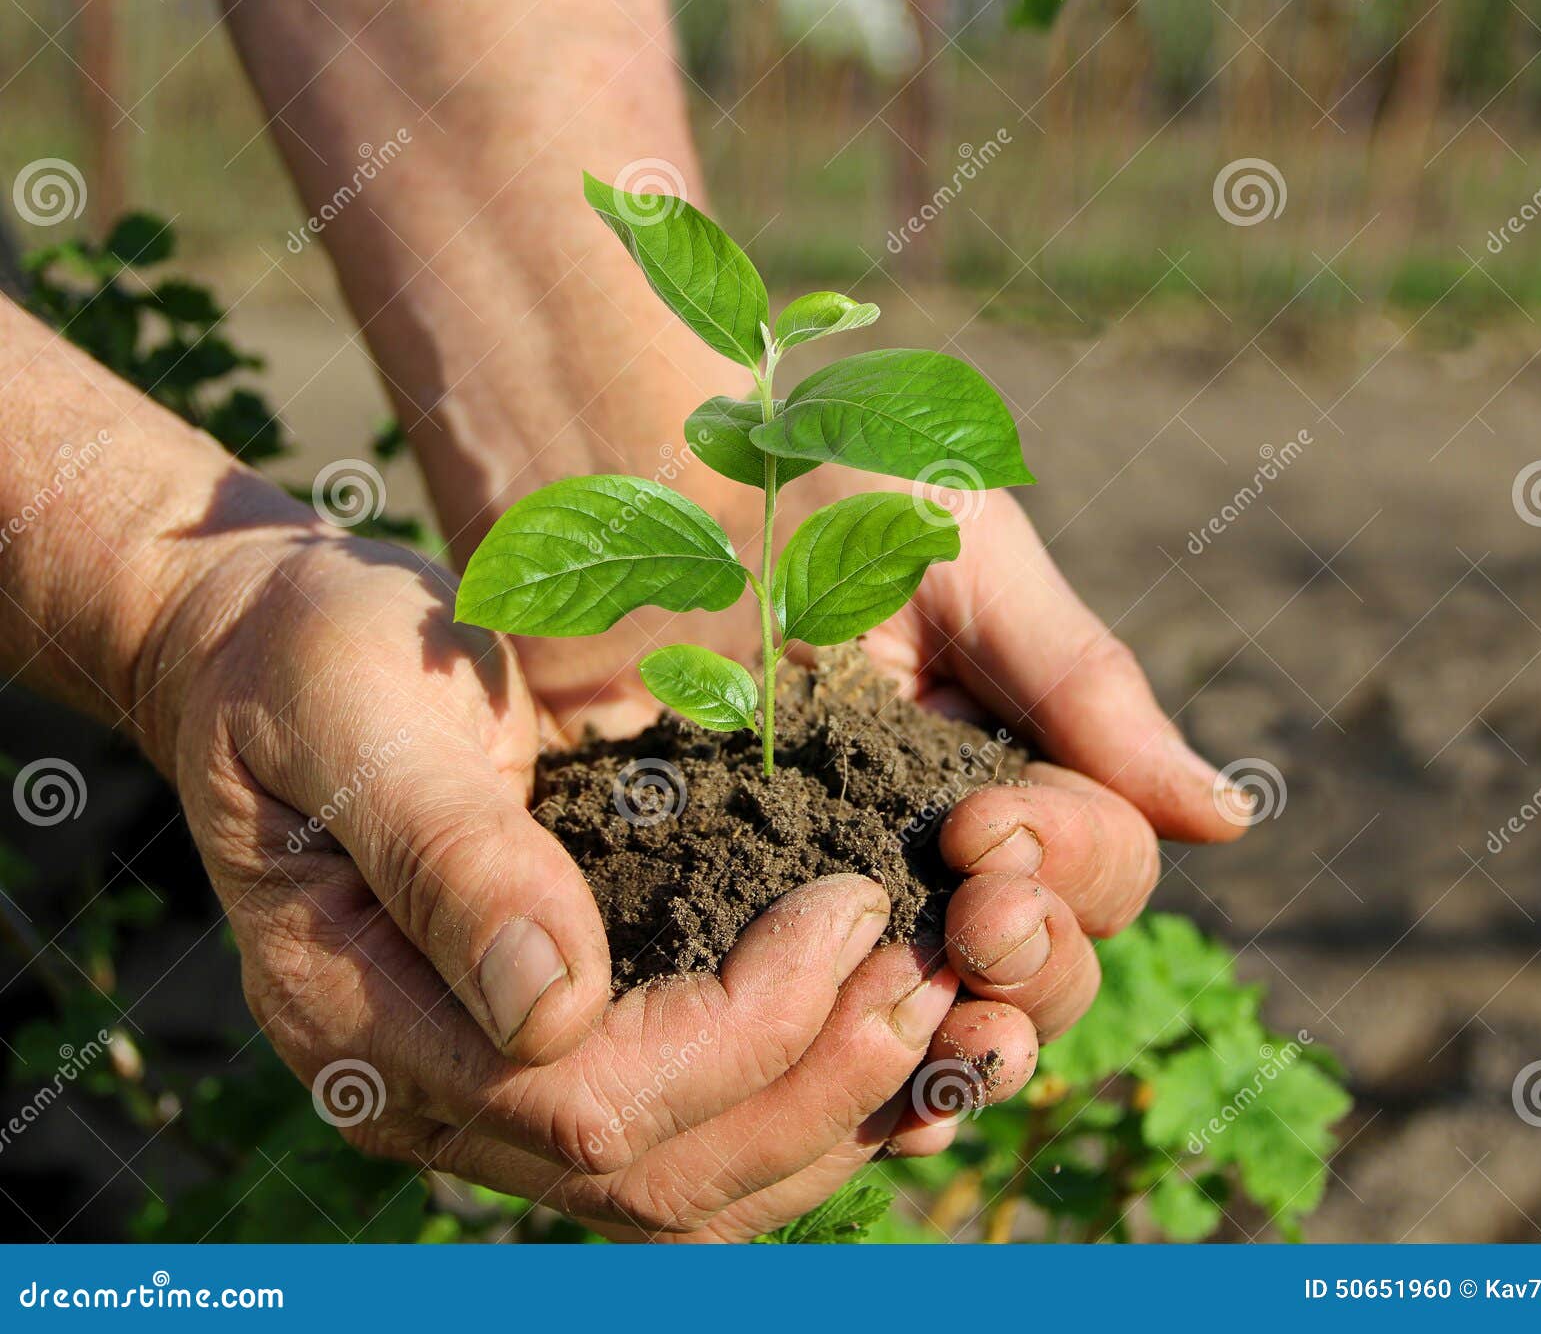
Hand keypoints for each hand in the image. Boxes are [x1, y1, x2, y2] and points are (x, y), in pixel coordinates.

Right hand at [150, 530, 961, 1237]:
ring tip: (958, 1030)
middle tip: (942, 979)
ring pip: (687, 1188)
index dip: (743, 1029)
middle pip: (656, 1173)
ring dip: (834, 1120)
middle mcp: (431, 1095)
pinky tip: (890, 1047)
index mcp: (364, 1018)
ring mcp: (490, 1092)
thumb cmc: (312, 664)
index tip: (850, 909)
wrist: (278, 658)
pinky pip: (688, 1136)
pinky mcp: (549, 1057)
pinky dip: (799, 1107)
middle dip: (819, 1085)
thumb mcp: (362, 718)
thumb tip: (553, 1004)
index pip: (588, 1096)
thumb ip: (451, 858)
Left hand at [511, 475, 1246, 1161]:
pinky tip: (871, 1112)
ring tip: (943, 1034)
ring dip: (960, 1045)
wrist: (634, 472)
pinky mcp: (723, 917)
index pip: (1096, 866)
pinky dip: (854, 1083)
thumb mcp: (963, 560)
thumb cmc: (811, 488)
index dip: (1069, 868)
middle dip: (1029, 961)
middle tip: (974, 920)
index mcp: (1003, 765)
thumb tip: (1230, 821)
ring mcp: (830, 893)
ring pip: (939, 1020)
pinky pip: (808, 1031)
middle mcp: (932, 849)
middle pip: (1038, 967)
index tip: (986, 830)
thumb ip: (1082, 688)